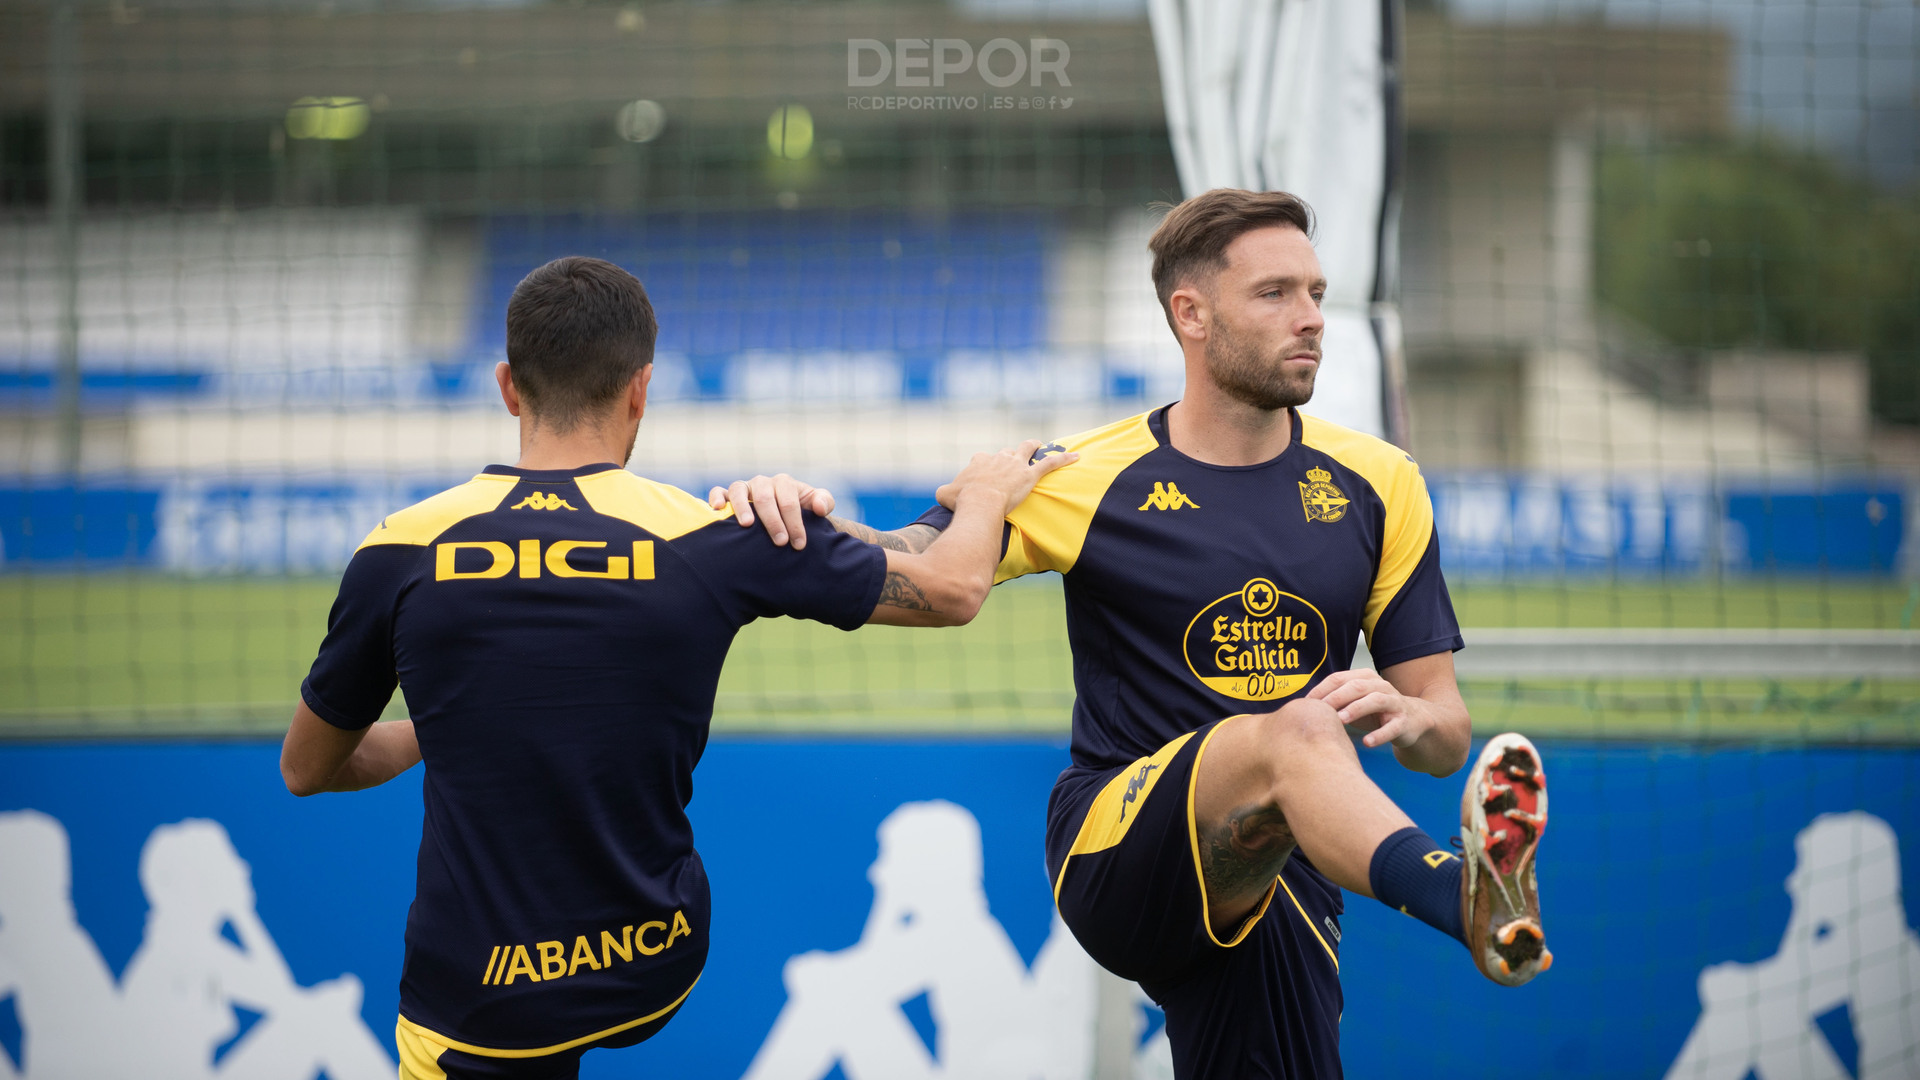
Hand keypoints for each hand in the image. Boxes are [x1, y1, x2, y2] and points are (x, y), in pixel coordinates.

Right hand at [707, 474, 835, 548]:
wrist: (783, 514)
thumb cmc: (801, 511)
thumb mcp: (816, 506)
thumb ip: (824, 502)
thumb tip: (819, 508)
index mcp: (785, 484)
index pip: (789, 501)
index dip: (795, 522)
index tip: (798, 544)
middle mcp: (763, 483)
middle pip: (765, 498)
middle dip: (774, 521)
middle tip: (780, 542)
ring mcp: (745, 488)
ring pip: (739, 490)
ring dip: (743, 507)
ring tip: (747, 525)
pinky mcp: (728, 495)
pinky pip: (719, 491)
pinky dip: (717, 497)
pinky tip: (717, 509)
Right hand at [933, 440, 1077, 515]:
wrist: (980, 502)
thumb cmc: (962, 500)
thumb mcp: (944, 495)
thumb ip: (944, 491)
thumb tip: (943, 494)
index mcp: (979, 461)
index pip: (982, 459)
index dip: (984, 466)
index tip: (983, 476)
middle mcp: (998, 458)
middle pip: (1005, 452)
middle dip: (1008, 456)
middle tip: (1010, 465)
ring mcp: (1015, 464)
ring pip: (1026, 449)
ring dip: (1033, 446)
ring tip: (1038, 445)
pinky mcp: (1030, 474)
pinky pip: (1050, 463)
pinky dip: (1064, 459)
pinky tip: (1076, 456)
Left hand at [1307, 668, 1434, 749]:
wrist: (1413, 721)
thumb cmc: (1374, 712)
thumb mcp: (1353, 703)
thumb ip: (1333, 702)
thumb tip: (1300, 709)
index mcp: (1365, 678)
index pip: (1340, 678)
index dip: (1322, 689)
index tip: (1306, 703)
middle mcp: (1381, 687)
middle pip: (1357, 686)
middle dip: (1336, 697)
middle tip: (1319, 709)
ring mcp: (1394, 703)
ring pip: (1376, 701)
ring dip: (1356, 709)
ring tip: (1340, 720)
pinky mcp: (1404, 722)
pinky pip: (1392, 727)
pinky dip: (1380, 734)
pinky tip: (1367, 742)